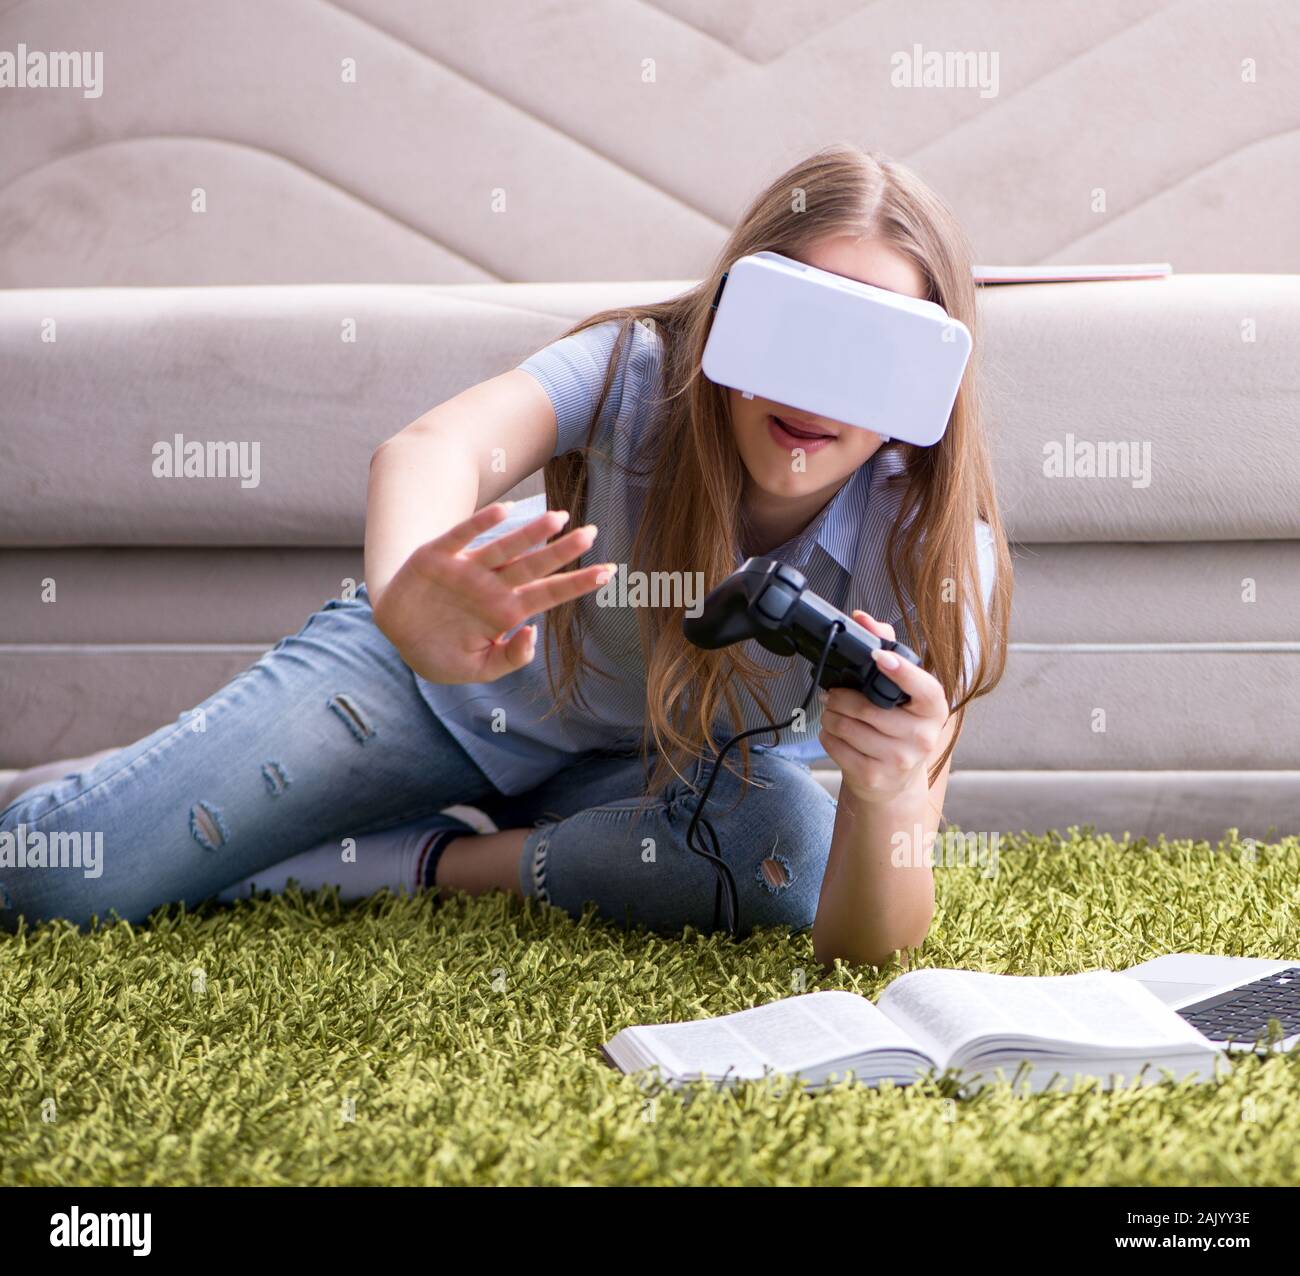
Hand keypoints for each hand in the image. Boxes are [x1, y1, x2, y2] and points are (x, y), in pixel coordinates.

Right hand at [371, 503, 612, 684]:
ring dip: (530, 533)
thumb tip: (533, 635)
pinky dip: (480, 524)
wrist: (397, 638)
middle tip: (592, 533)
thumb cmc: (444, 653)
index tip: (609, 573)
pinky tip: (505, 511)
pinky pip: (461, 537)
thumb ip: (509, 658)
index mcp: (505, 611)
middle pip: (533, 566)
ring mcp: (466, 570)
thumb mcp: (479, 669)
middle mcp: (491, 586)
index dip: (577, 584)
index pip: (548, 594)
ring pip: (504, 548)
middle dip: (562, 551)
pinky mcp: (436, 558)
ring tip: (558, 518)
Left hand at [817, 610, 949, 804]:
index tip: (879, 658)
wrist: (895, 779)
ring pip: (846, 727)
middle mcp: (922, 737)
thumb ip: (886, 647)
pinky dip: (827, 735)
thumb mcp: (902, 690)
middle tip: (833, 693)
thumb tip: (862, 618)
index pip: (924, 688)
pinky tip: (835, 732)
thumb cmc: (898, 725)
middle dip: (840, 696)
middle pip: (867, 708)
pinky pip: (836, 746)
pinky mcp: (874, 776)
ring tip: (833, 711)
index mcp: (934, 709)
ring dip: (830, 715)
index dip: (901, 671)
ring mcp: (899, 760)